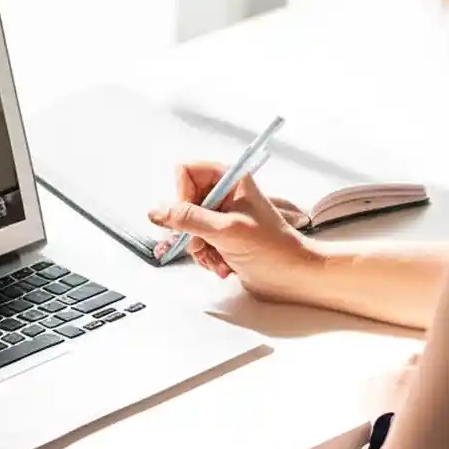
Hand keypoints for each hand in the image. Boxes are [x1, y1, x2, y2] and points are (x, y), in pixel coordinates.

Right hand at [148, 161, 315, 301]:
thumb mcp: (225, 230)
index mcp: (231, 179)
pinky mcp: (223, 237)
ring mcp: (223, 216)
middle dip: (190, 229)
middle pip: (184, 202)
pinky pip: (198, 242)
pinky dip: (206, 257)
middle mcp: (225, 194)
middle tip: (203, 245)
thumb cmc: (271, 248)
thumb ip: (188, 219)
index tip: (189, 218)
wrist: (293, 277)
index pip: (187, 172)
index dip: (182, 195)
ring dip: (199, 248)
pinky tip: (223, 266)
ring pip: (188, 226)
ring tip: (217, 260)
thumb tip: (155, 212)